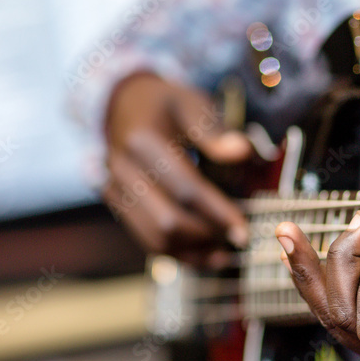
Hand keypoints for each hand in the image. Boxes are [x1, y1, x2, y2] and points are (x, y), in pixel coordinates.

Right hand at [102, 73, 252, 268]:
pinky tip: (206, 256)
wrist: (124, 104)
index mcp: (142, 141)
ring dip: (192, 251)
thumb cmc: (166, 104)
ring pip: (154, 238)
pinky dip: (178, 254)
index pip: (185, 189)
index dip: (218, 212)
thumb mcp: (191, 103)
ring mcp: (115, 190)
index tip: (244, 230)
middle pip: (166, 221)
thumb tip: (242, 151)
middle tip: (238, 238)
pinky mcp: (117, 205)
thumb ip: (215, 130)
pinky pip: (147, 240)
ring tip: (225, 253)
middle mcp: (121, 170)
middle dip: (206, 235)